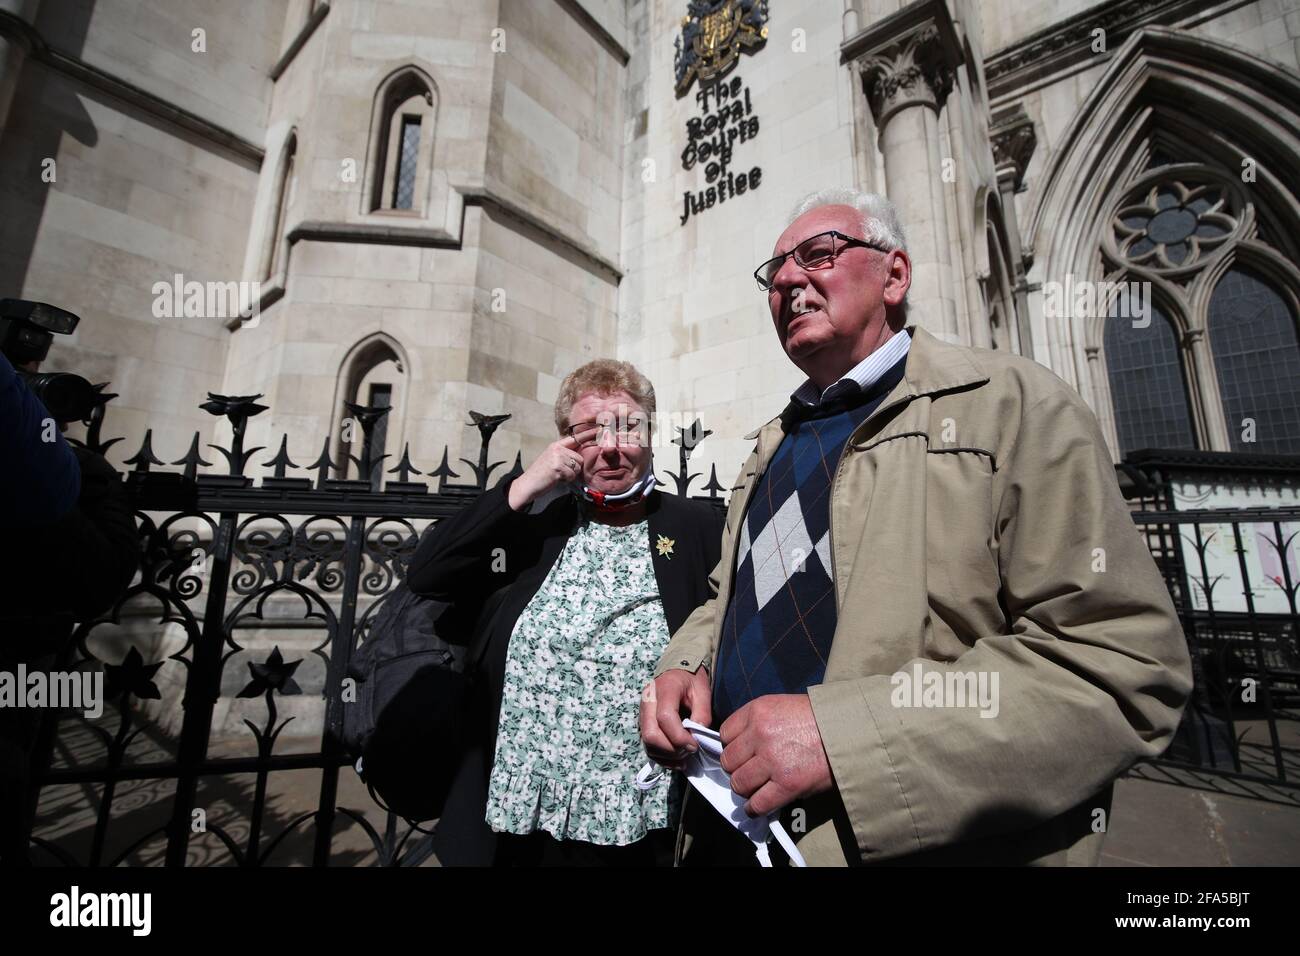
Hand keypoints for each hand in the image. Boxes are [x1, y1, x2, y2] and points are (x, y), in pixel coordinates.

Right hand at [508, 434, 583, 510]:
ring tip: (558, 475)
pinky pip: (572, 475)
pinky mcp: (558, 468)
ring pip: (577, 468)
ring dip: (570, 475)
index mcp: (556, 445)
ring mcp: (557, 458)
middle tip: (560, 472)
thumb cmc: (541, 474)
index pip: (575, 438)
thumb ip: (564, 455)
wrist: (528, 484)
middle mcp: (557, 449)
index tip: (600, 428)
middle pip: (579, 459)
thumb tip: (579, 457)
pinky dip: (566, 480)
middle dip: (573, 468)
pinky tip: (556, 479)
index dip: (588, 434)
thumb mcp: (551, 459)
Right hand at [640, 667, 711, 767]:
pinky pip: (648, 747)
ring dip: (667, 756)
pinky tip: (677, 760)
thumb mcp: (702, 690)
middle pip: (651, 734)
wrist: (677, 671)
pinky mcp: (644, 724)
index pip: (665, 718)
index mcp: (664, 690)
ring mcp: (643, 714)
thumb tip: (697, 735)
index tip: (695, 745)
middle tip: (690, 751)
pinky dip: (662, 758)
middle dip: (672, 749)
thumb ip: (702, 712)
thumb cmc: (691, 679)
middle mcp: (648, 702)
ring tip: (685, 756)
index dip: (679, 737)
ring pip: (647, 743)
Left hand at [720, 694, 833, 816]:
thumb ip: (759, 721)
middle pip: (729, 760)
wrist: (852, 731)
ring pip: (739, 783)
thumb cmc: (820, 719)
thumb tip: (741, 744)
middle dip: (738, 768)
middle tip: (752, 771)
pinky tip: (759, 806)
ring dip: (747, 788)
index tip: (743, 752)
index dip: (734, 746)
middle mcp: (760, 734)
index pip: (725, 734)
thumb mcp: (783, 707)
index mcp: (758, 710)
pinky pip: (757, 804)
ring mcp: (772, 760)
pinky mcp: (787, 784)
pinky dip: (755, 808)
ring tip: (758, 787)